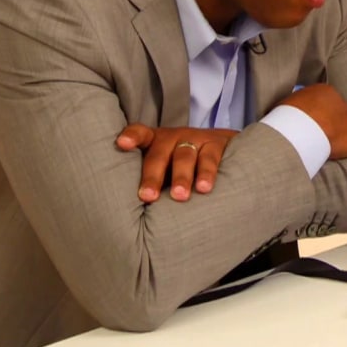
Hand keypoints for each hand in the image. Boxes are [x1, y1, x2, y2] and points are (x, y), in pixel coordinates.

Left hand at [116, 124, 238, 202]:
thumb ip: (151, 180)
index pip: (140, 133)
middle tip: (148, 196)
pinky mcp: (215, 144)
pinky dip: (207, 173)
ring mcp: (194, 138)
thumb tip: (130, 213)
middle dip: (153, 176)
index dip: (131, 137)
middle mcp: (173, 137)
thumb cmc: (181, 165)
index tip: (122, 144)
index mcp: (155, 141)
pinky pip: (210, 158)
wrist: (224, 146)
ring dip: (181, 177)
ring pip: (184, 157)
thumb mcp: (164, 166)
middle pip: (159, 154)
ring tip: (180, 196)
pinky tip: (205, 188)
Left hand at [280, 84, 346, 159]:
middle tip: (325, 142)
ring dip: (307, 127)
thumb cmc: (332, 133)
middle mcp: (310, 91)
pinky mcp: (276, 113)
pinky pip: (290, 124)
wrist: (298, 136)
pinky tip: (298, 143)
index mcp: (332, 91)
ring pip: (304, 116)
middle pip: (320, 110)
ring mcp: (291, 100)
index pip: (341, 107)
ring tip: (310, 145)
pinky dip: (294, 132)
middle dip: (323, 123)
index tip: (340, 138)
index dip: (343, 124)